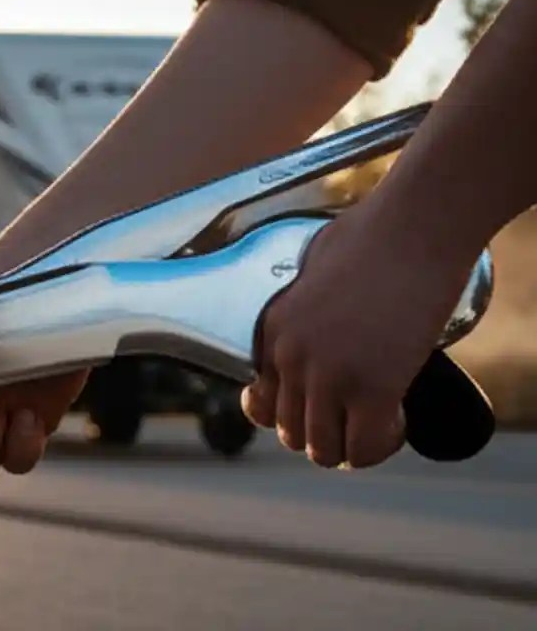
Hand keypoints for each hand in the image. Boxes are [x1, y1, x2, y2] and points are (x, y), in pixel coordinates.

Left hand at [243, 203, 483, 468]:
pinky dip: (381, 445)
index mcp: (271, 330)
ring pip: (323, 450)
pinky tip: (398, 418)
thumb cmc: (375, 239)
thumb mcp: (313, 275)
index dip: (297, 412)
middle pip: (291, 433)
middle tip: (360, 413)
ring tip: (380, 418)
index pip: (260, 405)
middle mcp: (288, 355)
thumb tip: (319, 332)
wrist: (415, 225)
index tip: (326, 403)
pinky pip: (364, 449)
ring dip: (351, 445)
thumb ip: (303, 312)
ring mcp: (327, 374)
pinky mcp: (372, 387)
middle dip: (327, 431)